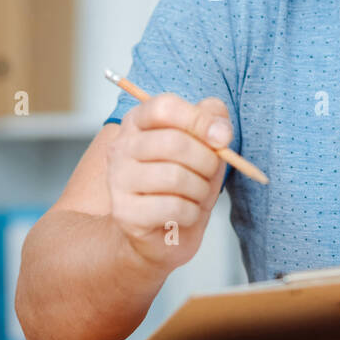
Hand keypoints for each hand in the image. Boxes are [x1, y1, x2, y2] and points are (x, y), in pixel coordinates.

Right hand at [107, 93, 230, 271]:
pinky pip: (173, 207)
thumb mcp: (203, 146)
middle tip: (208, 174)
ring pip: (175, 177)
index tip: (221, 138)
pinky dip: (191, 213)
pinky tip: (184, 214)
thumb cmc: (183, 184)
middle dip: (207, 161)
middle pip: (175, 142)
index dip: (199, 120)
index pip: (164, 107)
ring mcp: (118, 179)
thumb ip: (211, 121)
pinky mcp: (124, 212)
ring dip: (199, 190)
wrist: (160, 232)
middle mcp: (121, 147)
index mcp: (138, 122)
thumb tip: (219, 128)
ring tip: (195, 195)